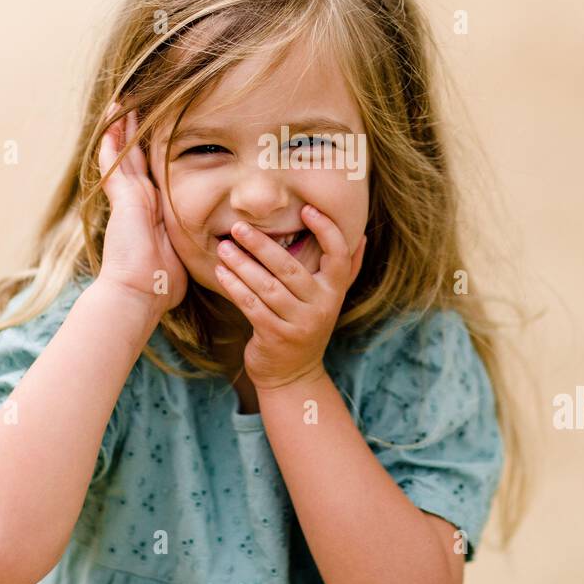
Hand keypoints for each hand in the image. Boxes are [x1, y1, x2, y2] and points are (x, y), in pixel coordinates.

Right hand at [96, 101, 187, 317]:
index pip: (153, 172)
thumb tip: (214, 249)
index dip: (153, 151)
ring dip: (123, 126)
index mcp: (153, 210)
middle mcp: (139, 199)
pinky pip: (114, 161)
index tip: (158, 131)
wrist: (140, 292)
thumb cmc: (163, 282)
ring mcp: (127, 196)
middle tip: (135, 103)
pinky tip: (113, 118)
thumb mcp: (183, 254)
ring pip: (123, 152)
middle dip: (135, 131)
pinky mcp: (121, 197)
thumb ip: (191, 243)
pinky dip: (112, 139)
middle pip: (136, 156)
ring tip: (123, 100)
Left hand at [213, 203, 366, 391]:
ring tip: (224, 247)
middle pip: (290, 268)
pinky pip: (253, 306)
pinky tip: (222, 273)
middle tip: (238, 226)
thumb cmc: (307, 325)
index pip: (338, 255)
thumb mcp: (331, 299)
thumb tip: (361, 234)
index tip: (307, 209)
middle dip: (261, 245)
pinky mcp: (276, 337)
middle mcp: (322, 307)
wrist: (293, 374)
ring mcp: (299, 324)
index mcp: (334, 291)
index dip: (326, 230)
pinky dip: (235, 288)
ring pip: (267, 287)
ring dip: (242, 264)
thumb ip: (346, 269)